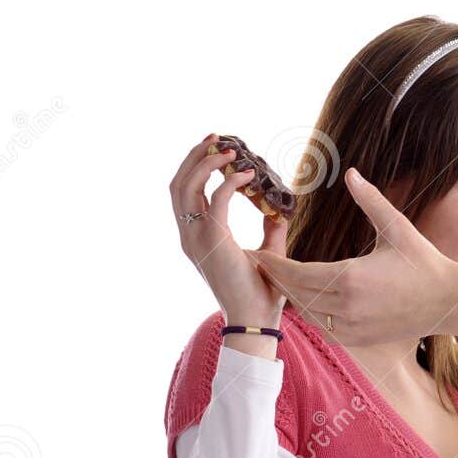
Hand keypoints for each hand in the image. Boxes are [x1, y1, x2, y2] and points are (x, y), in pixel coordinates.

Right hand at [170, 133, 286, 324]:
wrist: (256, 320)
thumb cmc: (261, 292)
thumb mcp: (266, 253)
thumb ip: (270, 229)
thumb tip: (278, 210)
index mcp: (196, 236)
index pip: (184, 192)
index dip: (195, 166)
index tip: (215, 148)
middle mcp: (190, 235)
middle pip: (179, 184)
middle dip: (195, 156)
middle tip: (217, 138)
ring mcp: (197, 238)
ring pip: (187, 187)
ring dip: (205, 163)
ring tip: (229, 150)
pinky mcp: (213, 241)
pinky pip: (216, 202)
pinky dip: (229, 183)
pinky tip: (247, 175)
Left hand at [249, 167, 457, 343]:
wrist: (447, 301)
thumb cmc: (423, 261)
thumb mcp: (396, 227)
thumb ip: (370, 199)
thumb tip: (350, 172)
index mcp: (349, 277)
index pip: (297, 272)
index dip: (273, 263)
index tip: (257, 253)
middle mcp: (346, 306)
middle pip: (296, 293)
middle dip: (276, 279)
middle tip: (260, 266)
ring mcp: (352, 326)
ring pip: (307, 314)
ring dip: (291, 298)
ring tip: (278, 282)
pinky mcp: (359, 339)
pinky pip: (323, 328)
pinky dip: (310, 315)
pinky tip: (305, 302)